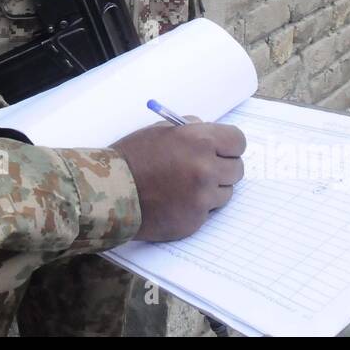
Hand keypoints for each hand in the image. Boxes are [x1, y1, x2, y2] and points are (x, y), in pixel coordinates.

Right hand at [112, 121, 245, 241]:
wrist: (111, 191)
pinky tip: (177, 201)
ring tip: (186, 187)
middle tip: (205, 170)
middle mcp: (206, 167)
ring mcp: (202, 196)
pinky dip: (198, 207)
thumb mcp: (161, 131)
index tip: (222, 151)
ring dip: (213, 190)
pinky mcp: (196, 219)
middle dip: (223, 168)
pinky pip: (210, 211)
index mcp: (199, 140)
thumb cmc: (132, 158)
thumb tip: (212, 133)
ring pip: (227, 192)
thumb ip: (191, 131)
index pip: (238, 141)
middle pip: (237, 168)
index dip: (229, 146)